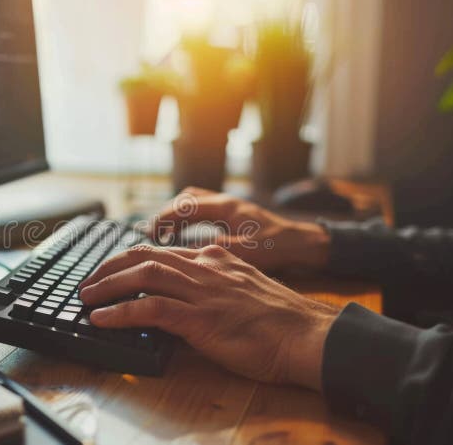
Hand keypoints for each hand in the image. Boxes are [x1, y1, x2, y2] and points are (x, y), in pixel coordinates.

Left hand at [79, 244, 339, 389]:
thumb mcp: (245, 292)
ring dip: (108, 285)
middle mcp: (206, 268)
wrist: (307, 335)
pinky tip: (102, 318)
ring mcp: (202, 291)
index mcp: (216, 260)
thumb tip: (190, 299)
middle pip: (145, 257)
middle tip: (90, 281)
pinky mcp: (200, 318)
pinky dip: (120, 312)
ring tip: (86, 296)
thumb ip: (216, 288)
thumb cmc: (281, 322)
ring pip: (143, 276)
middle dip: (111, 266)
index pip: (164, 252)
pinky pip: (150, 309)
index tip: (114, 268)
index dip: (132, 259)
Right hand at [148, 187, 330, 272]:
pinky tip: (185, 238)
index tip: (149, 232)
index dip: (164, 218)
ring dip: (177, 215)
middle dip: (166, 214)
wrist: (303, 244)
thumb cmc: (278, 247)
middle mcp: (225, 202)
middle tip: (152, 234)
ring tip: (163, 235)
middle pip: (185, 199)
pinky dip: (189, 221)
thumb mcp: (245, 252)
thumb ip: (215, 250)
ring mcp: (229, 208)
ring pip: (194, 202)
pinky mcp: (233, 217)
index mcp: (226, 207)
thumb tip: (185, 253)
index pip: (185, 205)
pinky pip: (203, 211)